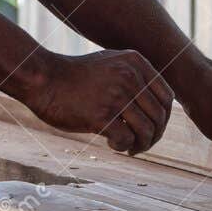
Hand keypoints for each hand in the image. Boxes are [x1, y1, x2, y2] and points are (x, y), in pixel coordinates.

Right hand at [17, 50, 172, 154]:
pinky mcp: (101, 115)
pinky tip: (112, 145)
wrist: (43, 79)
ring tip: (130, 147)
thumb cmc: (76, 76)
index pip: (167, 97)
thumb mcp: (111, 63)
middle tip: (141, 144)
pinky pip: (127, 140)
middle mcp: (130, 76)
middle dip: (154, 135)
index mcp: (136, 63)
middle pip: (159, 116)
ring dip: (141, 145)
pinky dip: (123, 147)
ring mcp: (116, 95)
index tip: (154, 128)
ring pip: (147, 131)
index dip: (164, 117)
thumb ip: (136, 76)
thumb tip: (161, 105)